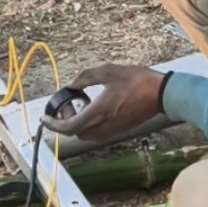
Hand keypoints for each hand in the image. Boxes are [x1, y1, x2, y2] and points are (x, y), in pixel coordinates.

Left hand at [40, 64, 165, 141]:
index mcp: (98, 112)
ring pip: (86, 135)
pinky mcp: (120, 130)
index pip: (68, 127)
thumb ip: (86, 77)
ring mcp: (112, 130)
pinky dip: (90, 125)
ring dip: (78, 125)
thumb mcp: (109, 72)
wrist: (162, 94)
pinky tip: (96, 109)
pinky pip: (98, 133)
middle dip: (66, 122)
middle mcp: (103, 126)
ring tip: (81, 106)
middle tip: (68, 105)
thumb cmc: (138, 81)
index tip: (45, 119)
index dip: (53, 124)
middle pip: (75, 133)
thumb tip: (72, 84)